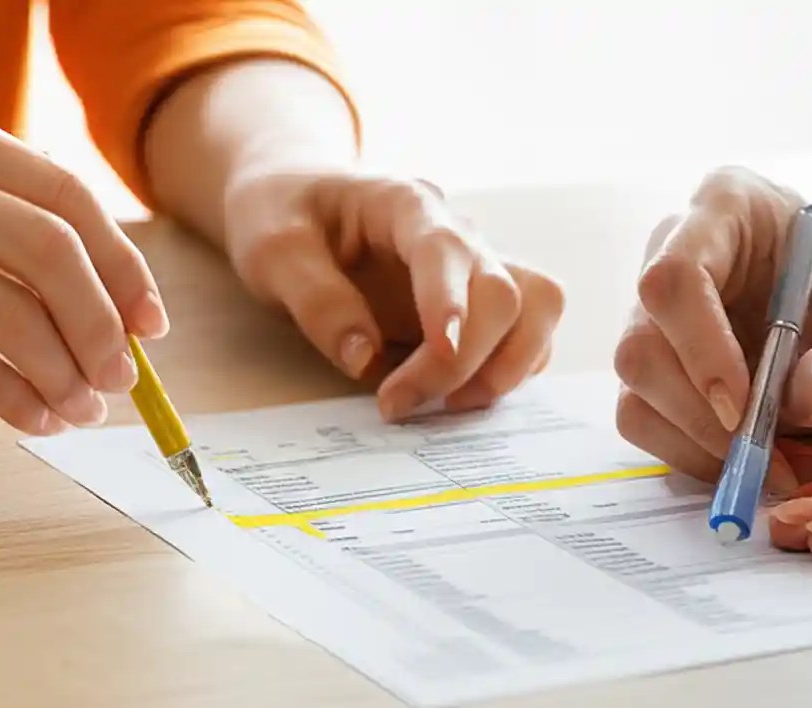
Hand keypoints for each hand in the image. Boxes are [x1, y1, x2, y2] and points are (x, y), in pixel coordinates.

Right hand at [0, 102, 167, 433]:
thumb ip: (38, 231)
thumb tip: (136, 322)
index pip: (68, 197)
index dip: (123, 267)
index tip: (151, 325)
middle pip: (47, 250)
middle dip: (98, 324)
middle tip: (121, 377)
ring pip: (6, 313)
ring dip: (62, 375)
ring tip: (86, 409)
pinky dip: (12, 399)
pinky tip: (39, 419)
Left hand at [222, 166, 563, 420]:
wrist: (295, 196)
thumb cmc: (283, 214)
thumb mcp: (272, 250)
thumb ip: (315, 300)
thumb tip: (366, 360)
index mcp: (405, 203)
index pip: (446, 250)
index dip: (451, 302)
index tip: (443, 353)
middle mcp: (458, 231)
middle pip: (503, 291)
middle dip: (464, 360)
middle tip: (397, 405)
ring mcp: (476, 266)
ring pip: (538, 307)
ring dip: (508, 366)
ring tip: (448, 406)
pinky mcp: (480, 301)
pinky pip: (527, 333)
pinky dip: (508, 371)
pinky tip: (457, 396)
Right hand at [613, 166, 811, 490]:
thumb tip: (806, 397)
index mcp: (729, 205)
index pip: (675, 276)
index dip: (699, 348)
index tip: (744, 408)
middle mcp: (675, 248)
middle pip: (642, 343)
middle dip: (698, 414)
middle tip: (763, 458)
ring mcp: (656, 309)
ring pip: (637, 390)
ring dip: (701, 444)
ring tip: (780, 467)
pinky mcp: (656, 362)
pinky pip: (646, 419)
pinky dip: (697, 455)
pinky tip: (759, 462)